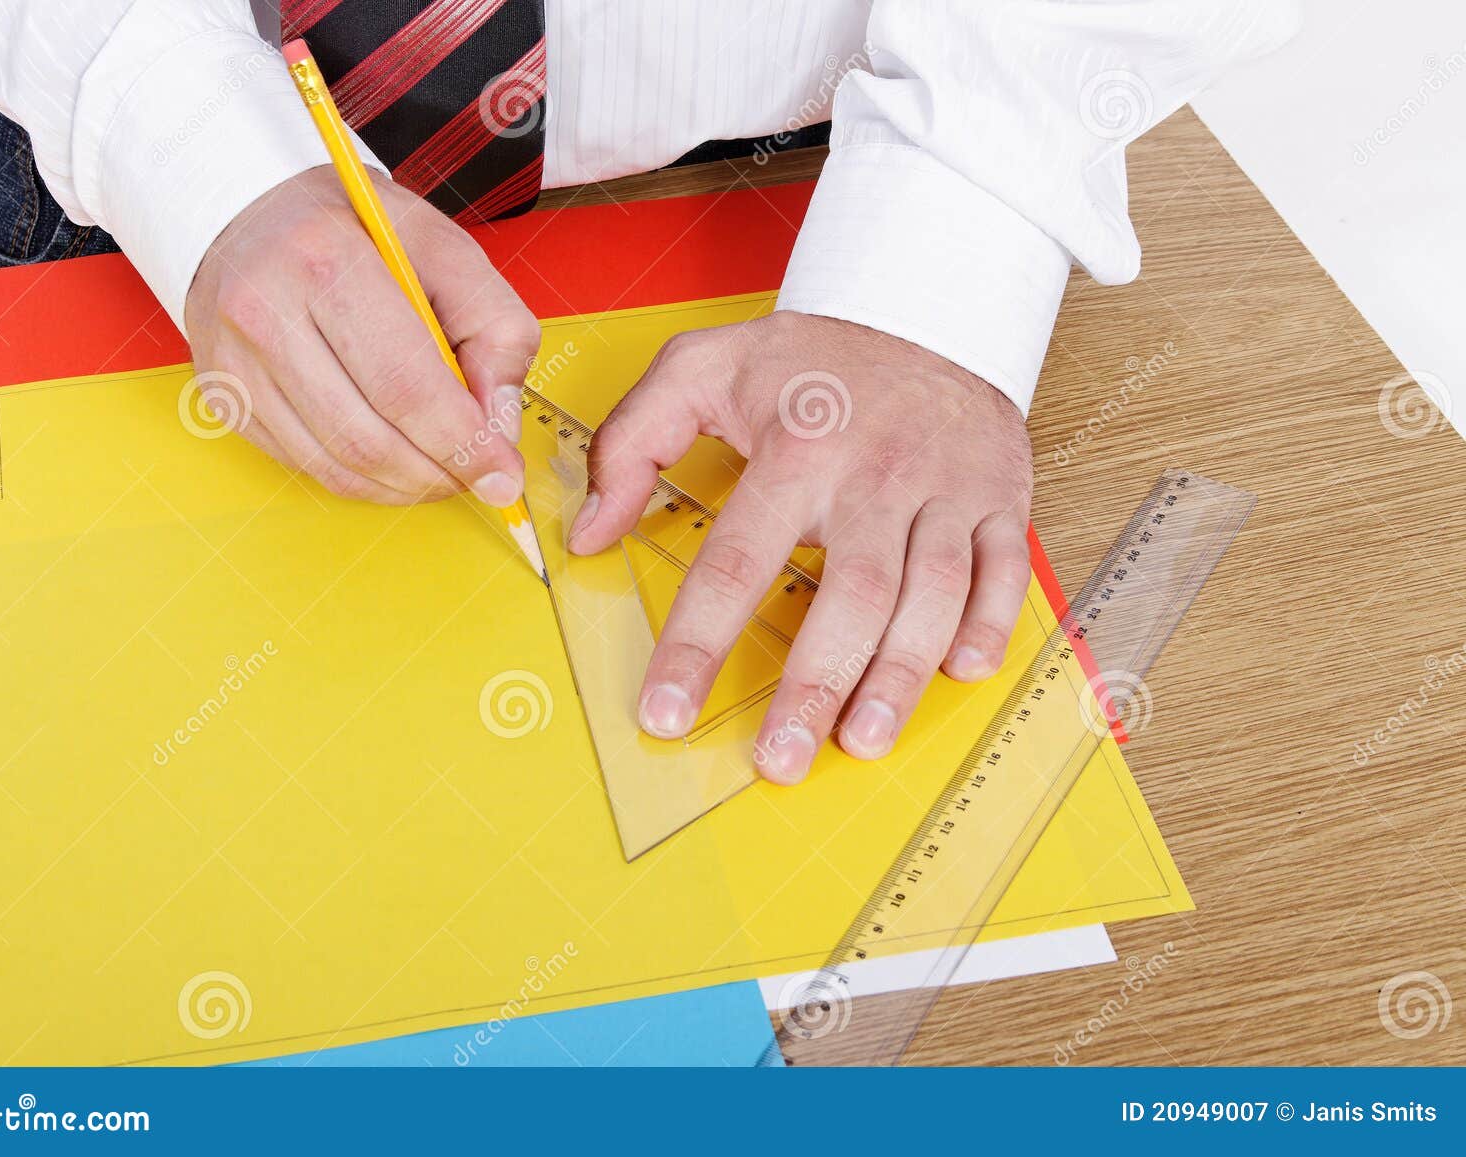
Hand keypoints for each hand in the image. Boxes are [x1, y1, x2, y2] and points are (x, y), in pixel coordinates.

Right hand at [185, 165, 539, 504]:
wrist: (251, 213)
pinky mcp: (224, 395)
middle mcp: (266, 312)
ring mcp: (236, 360)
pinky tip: (392, 459)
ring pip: (334, 464)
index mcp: (326, 261)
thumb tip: (498, 426)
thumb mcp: (445, 248)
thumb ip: (494, 328)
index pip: (404, 385)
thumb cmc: (356, 231)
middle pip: (366, 438)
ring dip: (402, 486)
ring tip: (441, 471)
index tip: (502, 475)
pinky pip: (305, 464)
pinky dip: (362, 479)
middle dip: (437, 474)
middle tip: (477, 478)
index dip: (462, 444)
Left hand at [568, 312, 1033, 784]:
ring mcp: (945, 488)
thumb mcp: (702, 367)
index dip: (697, 644)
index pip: (737, 561)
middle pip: (850, 594)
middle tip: (780, 760)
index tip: (665, 712)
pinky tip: (960, 673)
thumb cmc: (810, 358)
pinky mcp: (998, 498)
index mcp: (798, 447)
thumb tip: (591, 534)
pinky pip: (1002, 571)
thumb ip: (630, 443)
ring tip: (862, 740)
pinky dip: (989, 625)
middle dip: (814, 685)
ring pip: (931, 594)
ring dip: (900, 675)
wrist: (926, 308)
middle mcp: (876, 473)